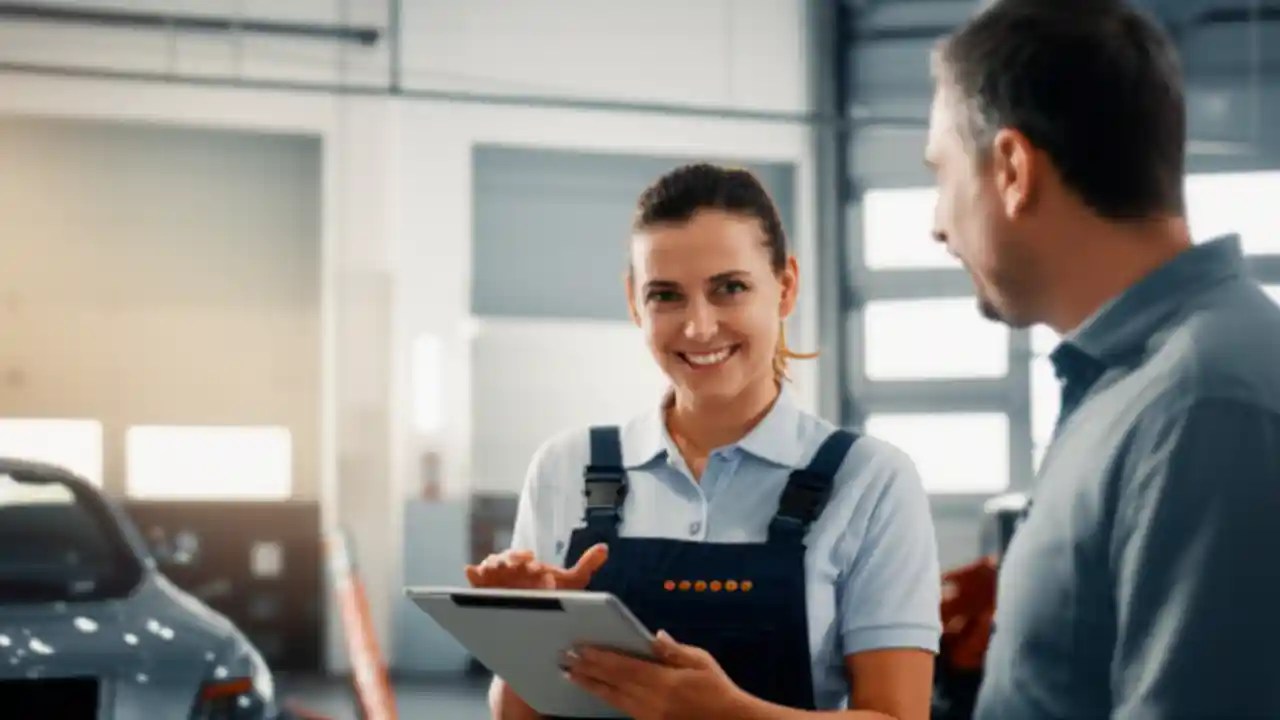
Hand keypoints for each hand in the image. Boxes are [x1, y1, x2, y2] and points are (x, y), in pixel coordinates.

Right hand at [464, 543, 607, 590]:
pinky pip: (473, 577)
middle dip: (510, 559)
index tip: (536, 567)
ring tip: (496, 570)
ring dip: (491, 564)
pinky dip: (472, 572)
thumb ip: (586, 565)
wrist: (535, 622)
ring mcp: (495, 579)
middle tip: (518, 566)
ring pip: (488, 565)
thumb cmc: (552, 596)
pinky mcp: (483, 591)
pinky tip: (473, 572)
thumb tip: (605, 548)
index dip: (527, 559)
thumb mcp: (571, 583)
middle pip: (504, 557)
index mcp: (528, 564)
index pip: (524, 556)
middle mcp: (511, 569)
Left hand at [566, 631, 746, 719]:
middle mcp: (652, 701)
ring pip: (613, 698)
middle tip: (564, 659)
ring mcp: (649, 715)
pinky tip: (596, 690)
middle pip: (613, 684)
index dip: (600, 658)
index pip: (624, 668)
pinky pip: (622, 708)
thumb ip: (674, 650)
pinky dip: (606, 697)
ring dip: (591, 686)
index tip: (580, 649)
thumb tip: (653, 636)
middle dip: (587, 671)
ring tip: (570, 675)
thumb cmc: (716, 688)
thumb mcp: (700, 661)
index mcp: (665, 682)